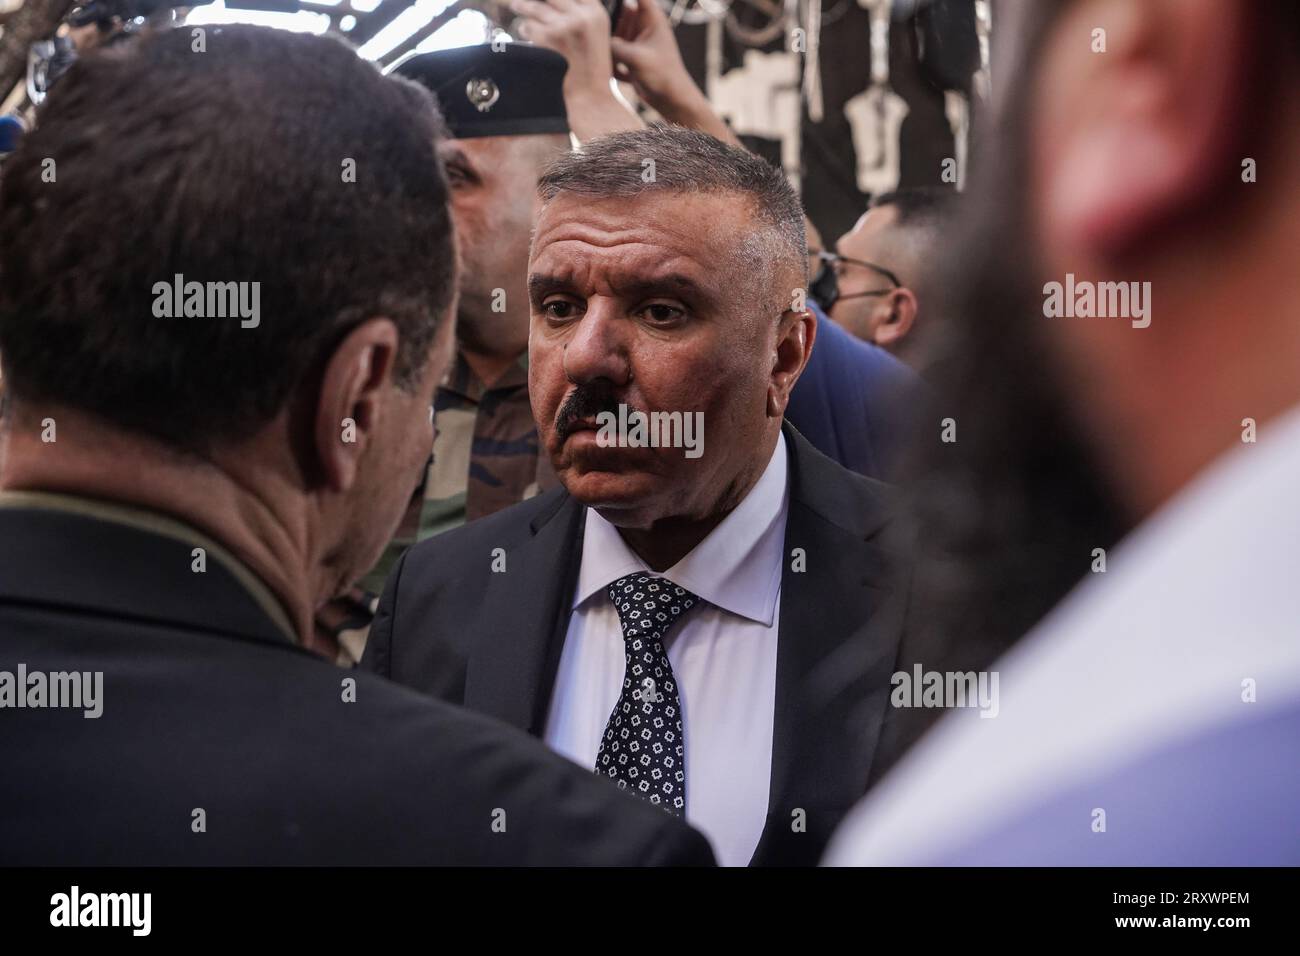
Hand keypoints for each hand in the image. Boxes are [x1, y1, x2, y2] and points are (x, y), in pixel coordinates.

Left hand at [509, 0, 643, 140]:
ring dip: (523, 8)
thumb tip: (554, 1)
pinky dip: (525, 31)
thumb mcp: (597, 36)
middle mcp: (580, 16)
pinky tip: (527, 36)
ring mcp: (563, 26)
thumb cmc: (591, 70)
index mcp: (596, 14)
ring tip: (516, 7)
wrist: (588, 99)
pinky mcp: (546, 38)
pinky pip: (527, 26)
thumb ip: (582, 15)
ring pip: (535, 8)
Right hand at [609, 0, 740, 145]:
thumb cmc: (663, 77)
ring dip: (607, 43)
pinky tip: (610, 70)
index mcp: (651, 18)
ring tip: (601, 53)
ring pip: (615, 34)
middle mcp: (644, 27)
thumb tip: (594, 41)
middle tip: (596, 30)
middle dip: (608, 21)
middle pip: (621, 12)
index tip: (606, 1)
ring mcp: (637, 42)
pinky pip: (615, 54)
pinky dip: (611, 61)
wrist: (673, 102)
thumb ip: (614, 46)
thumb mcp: (636, 58)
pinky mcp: (632, 58)